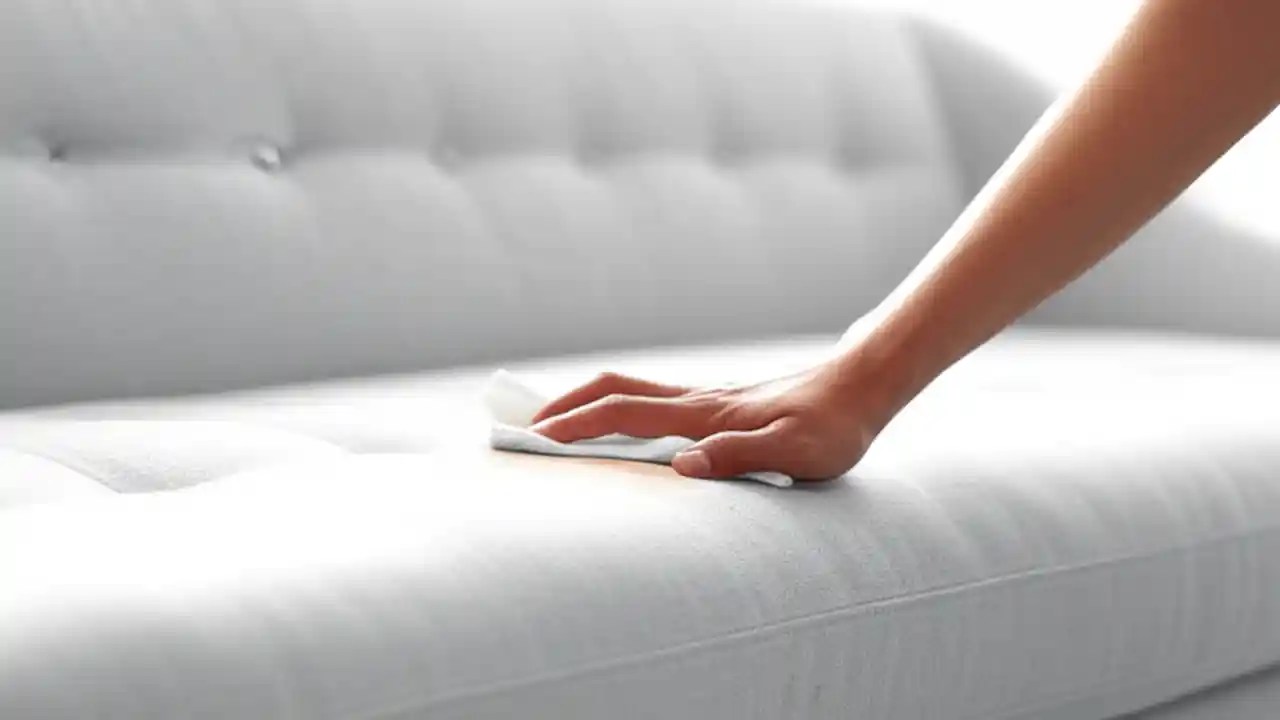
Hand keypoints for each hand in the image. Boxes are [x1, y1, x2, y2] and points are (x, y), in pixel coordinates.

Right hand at [529, 358, 893, 480]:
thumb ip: (739, 456)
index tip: (534, 438)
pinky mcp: (719, 404)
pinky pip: (653, 400)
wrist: (861, 388)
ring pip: (632, 390)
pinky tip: (621, 427)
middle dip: (565, 404)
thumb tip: (679, 468)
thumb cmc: (832, 426)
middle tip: (523, 424)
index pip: (624, 414)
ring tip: (557, 422)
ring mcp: (707, 399)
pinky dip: (619, 407)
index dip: (576, 425)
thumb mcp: (794, 452)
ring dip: (588, 401)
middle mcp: (698, 400)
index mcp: (705, 414)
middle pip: (614, 389)